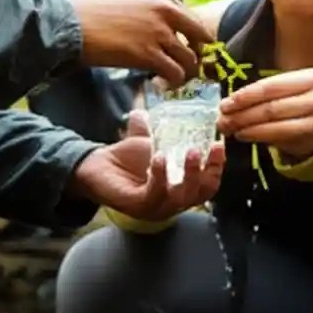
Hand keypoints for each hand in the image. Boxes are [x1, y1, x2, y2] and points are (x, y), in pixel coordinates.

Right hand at [69, 0, 212, 83]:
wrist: (70, 24)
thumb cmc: (94, 15)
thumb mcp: (130, 2)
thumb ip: (153, 12)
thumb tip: (169, 35)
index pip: (194, 20)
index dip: (195, 40)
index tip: (188, 52)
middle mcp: (165, 10)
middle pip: (201, 38)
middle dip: (197, 56)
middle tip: (186, 69)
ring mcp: (158, 32)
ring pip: (191, 59)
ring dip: (185, 74)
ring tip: (171, 80)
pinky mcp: (148, 54)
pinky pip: (175, 73)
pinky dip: (172, 83)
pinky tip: (160, 84)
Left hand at [70, 111, 225, 220]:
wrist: (93, 166)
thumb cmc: (124, 159)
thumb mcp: (146, 141)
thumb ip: (154, 127)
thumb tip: (151, 105)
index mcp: (180, 189)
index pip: (207, 184)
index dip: (216, 167)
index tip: (219, 145)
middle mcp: (172, 202)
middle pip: (201, 193)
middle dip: (209, 172)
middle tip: (208, 149)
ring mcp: (156, 207)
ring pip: (182, 197)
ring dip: (189, 174)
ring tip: (190, 151)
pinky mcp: (138, 206)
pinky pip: (154, 194)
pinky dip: (160, 176)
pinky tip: (159, 157)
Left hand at [218, 68, 312, 160]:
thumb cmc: (312, 101)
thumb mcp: (299, 88)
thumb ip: (272, 91)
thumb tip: (233, 101)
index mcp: (312, 77)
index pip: (272, 85)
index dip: (246, 95)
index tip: (226, 102)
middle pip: (271, 105)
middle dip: (241, 112)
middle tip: (221, 118)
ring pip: (274, 122)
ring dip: (246, 126)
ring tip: (228, 127)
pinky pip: (280, 136)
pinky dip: (258, 135)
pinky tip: (244, 135)